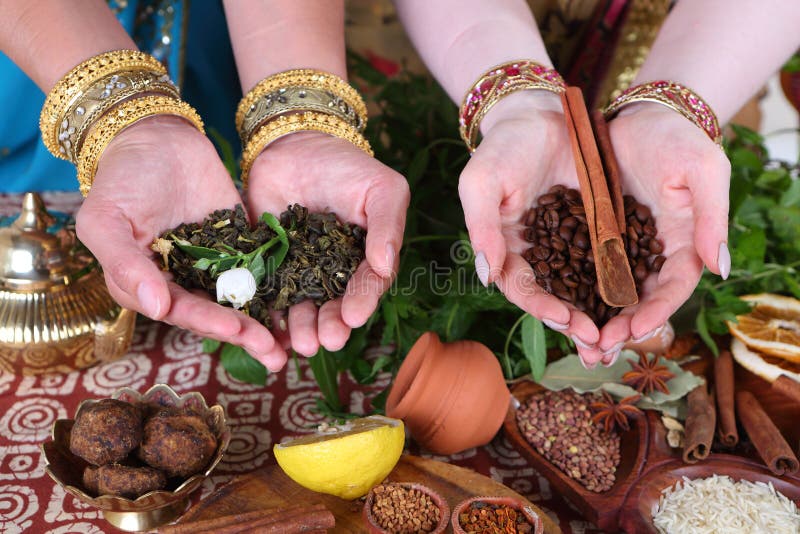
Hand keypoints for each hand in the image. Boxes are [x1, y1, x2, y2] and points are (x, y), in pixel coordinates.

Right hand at [75, 116, 287, 369]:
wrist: (157, 137)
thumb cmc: (121, 179)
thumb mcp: (106, 220)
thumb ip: (125, 264)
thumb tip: (155, 308)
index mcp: (145, 285)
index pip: (179, 310)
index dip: (208, 321)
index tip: (236, 328)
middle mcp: (181, 282)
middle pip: (215, 313)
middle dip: (244, 333)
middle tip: (275, 352)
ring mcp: (213, 265)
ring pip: (240, 300)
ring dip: (263, 323)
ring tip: (290, 345)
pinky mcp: (239, 247)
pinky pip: (259, 271)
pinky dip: (278, 290)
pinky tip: (301, 306)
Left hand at [245, 131, 409, 356]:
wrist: (295, 144)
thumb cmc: (347, 166)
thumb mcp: (381, 189)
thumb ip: (387, 226)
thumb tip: (387, 266)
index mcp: (367, 257)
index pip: (367, 285)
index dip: (362, 302)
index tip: (353, 317)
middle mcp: (335, 271)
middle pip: (334, 306)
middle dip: (330, 325)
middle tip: (325, 340)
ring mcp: (301, 270)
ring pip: (301, 306)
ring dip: (302, 327)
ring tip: (300, 343)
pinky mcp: (269, 265)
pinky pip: (267, 293)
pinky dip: (267, 314)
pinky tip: (266, 333)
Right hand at [459, 91, 613, 362]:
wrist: (540, 113)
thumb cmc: (503, 147)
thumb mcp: (481, 182)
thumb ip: (481, 227)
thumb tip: (486, 276)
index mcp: (508, 250)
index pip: (523, 289)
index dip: (542, 308)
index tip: (564, 320)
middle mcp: (539, 254)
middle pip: (557, 298)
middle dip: (577, 324)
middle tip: (600, 343)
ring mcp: (569, 244)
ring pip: (586, 288)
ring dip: (602, 314)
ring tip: (623, 333)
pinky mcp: (597, 231)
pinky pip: (612, 262)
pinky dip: (623, 283)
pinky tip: (642, 298)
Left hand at [594, 104, 729, 364]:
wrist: (642, 115)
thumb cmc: (680, 139)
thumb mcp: (703, 170)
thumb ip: (712, 218)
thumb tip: (721, 269)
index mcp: (683, 243)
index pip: (671, 288)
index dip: (656, 312)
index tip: (635, 331)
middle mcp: (651, 251)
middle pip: (638, 299)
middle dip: (621, 326)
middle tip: (599, 348)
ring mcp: (622, 245)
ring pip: (608, 290)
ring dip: (595, 316)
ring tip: (578, 339)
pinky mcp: (595, 234)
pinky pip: (583, 266)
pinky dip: (574, 288)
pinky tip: (558, 305)